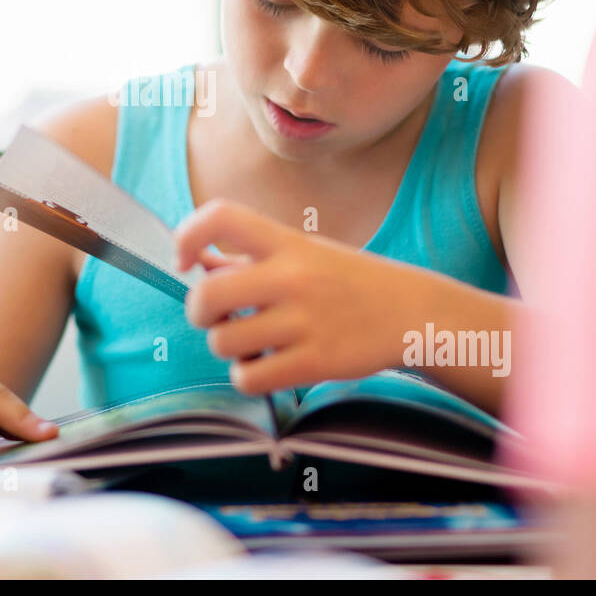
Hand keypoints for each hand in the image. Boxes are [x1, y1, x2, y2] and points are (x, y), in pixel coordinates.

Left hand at [174, 199, 433, 393]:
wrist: (410, 312)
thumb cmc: (345, 280)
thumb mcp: (301, 253)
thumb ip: (246, 257)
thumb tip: (195, 261)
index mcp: (286, 242)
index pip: (221, 217)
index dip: (188, 235)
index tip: (185, 260)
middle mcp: (293, 276)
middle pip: (207, 296)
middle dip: (200, 311)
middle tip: (218, 315)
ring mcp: (304, 321)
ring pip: (222, 342)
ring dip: (228, 347)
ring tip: (253, 340)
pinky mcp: (316, 362)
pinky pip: (248, 378)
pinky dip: (248, 376)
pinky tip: (267, 364)